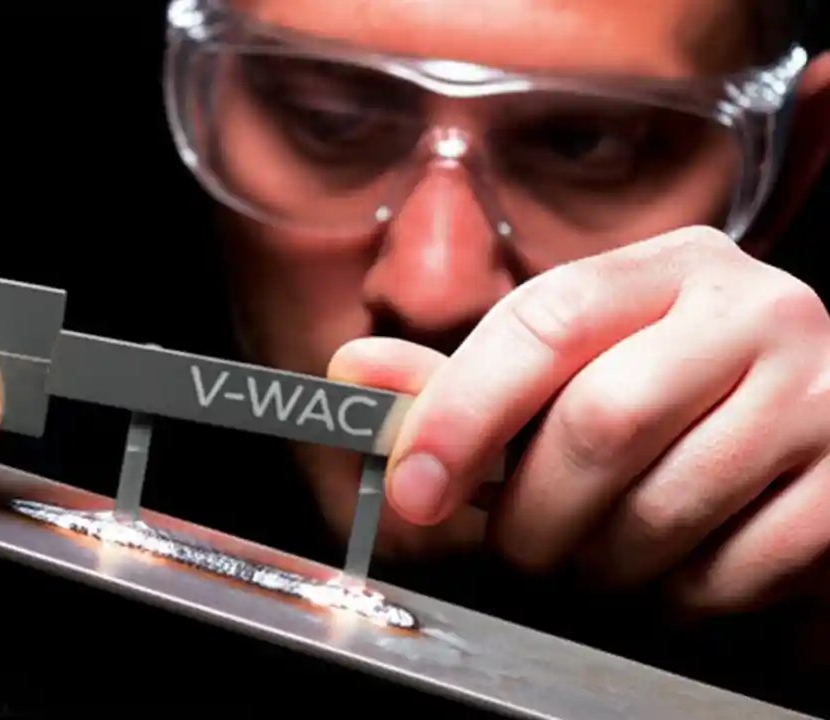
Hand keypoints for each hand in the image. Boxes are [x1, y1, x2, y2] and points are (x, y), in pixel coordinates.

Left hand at [333, 226, 829, 614]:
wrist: (819, 432)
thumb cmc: (671, 401)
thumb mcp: (574, 372)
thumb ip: (466, 380)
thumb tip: (353, 376)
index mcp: (672, 268)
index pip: (543, 323)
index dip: (460, 414)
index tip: (412, 490)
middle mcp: (760, 312)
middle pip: (598, 423)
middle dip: (530, 512)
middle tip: (518, 544)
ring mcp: (822, 395)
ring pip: (659, 510)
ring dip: (598, 563)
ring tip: (593, 555)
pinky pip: (730, 571)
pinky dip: (676, 596)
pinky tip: (670, 570)